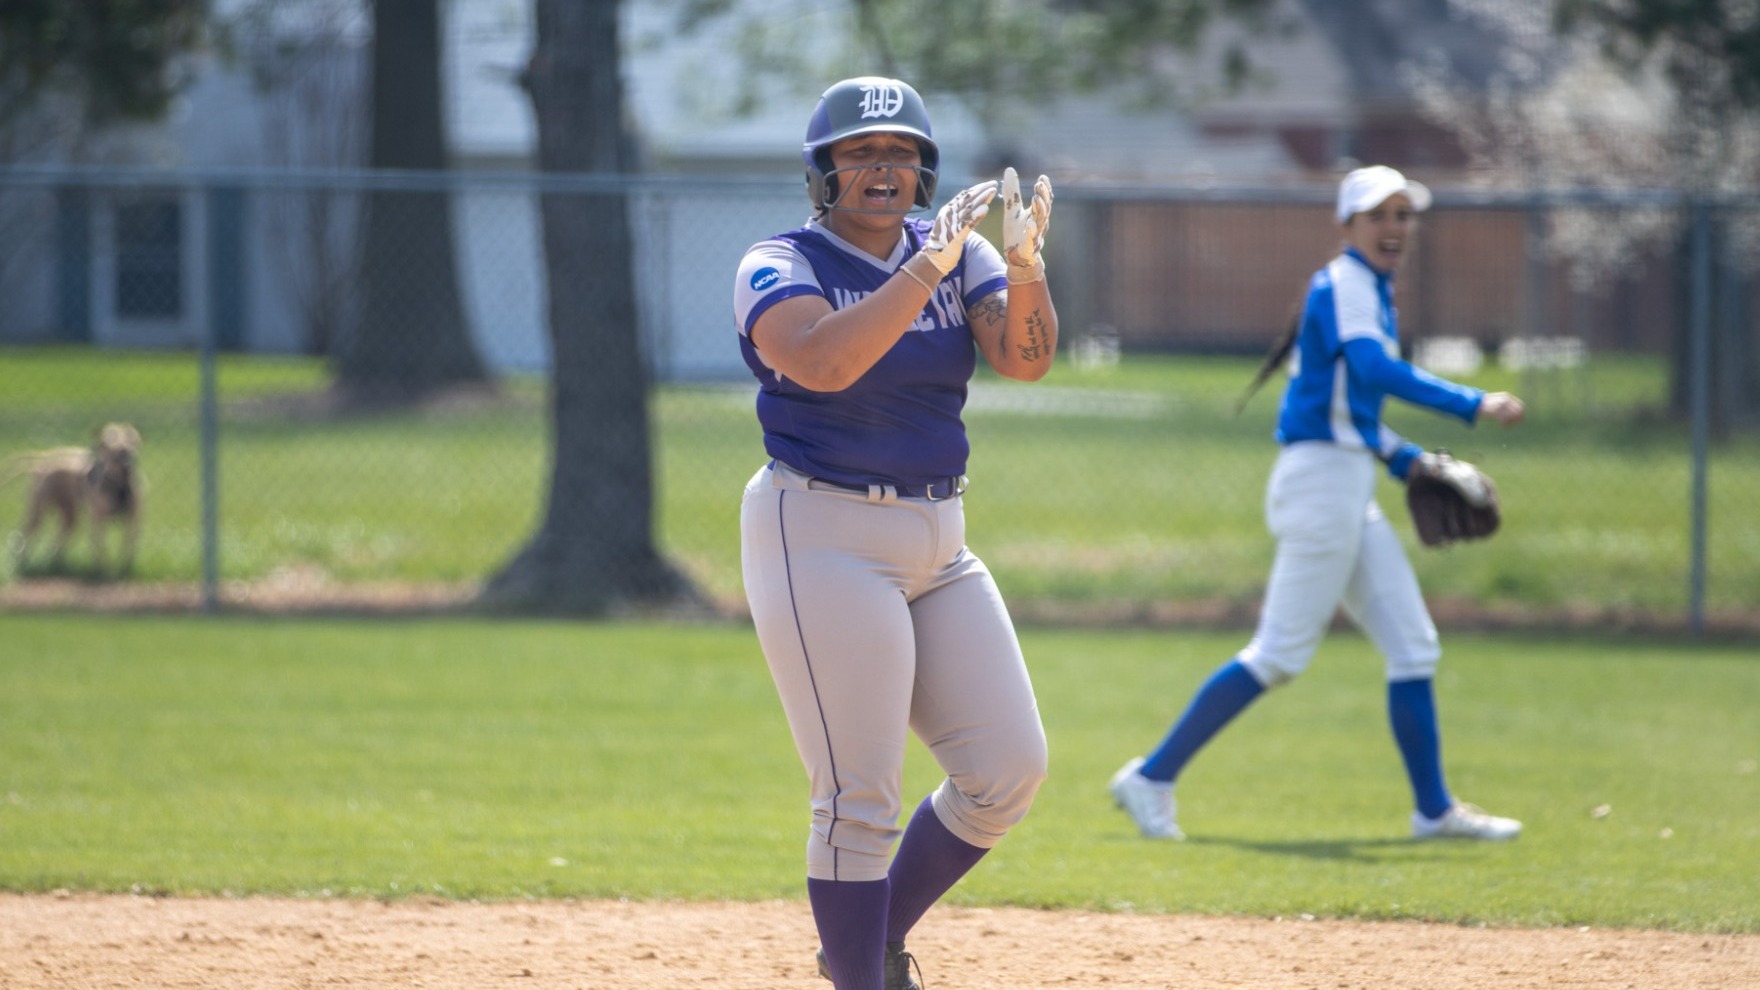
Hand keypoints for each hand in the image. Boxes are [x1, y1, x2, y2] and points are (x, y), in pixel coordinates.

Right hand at [913, 179, 997, 277]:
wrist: (934, 258)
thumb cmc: (945, 243)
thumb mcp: (954, 225)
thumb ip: (964, 216)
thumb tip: (978, 207)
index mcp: (948, 210)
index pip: (964, 196)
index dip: (976, 189)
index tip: (988, 184)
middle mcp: (948, 214)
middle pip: (967, 199)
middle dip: (981, 190)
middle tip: (994, 183)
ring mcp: (951, 223)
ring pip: (968, 208)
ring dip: (981, 199)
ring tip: (992, 191)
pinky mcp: (954, 234)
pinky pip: (967, 223)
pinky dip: (976, 215)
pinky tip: (985, 209)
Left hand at [1001, 167, 1052, 282]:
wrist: (1017, 257)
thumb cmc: (1018, 232)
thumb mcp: (1012, 210)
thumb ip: (1012, 192)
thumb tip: (1009, 169)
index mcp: (1036, 214)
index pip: (1043, 199)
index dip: (1045, 189)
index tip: (1042, 178)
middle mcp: (1039, 224)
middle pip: (1044, 209)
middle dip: (1043, 197)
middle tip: (1039, 185)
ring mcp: (1035, 236)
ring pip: (1040, 223)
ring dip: (1039, 211)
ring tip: (1035, 199)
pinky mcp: (1028, 248)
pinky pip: (1031, 240)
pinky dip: (1030, 233)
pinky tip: (1029, 224)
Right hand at [1479, 391, 1524, 425]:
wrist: (1474, 404)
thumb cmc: (1484, 405)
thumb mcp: (1496, 401)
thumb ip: (1504, 404)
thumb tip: (1513, 413)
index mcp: (1507, 396)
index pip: (1520, 405)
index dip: (1521, 413)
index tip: (1519, 420)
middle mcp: (1506, 400)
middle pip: (1519, 411)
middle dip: (1518, 419)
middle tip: (1513, 425)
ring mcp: (1501, 405)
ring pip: (1513, 416)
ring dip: (1511, 423)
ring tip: (1505, 426)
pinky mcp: (1496, 411)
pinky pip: (1505, 420)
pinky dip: (1505, 425)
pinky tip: (1502, 427)